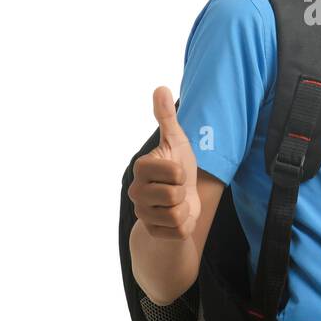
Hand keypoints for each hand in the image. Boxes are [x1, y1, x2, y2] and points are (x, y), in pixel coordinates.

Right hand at [127, 86, 200, 240]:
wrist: (182, 201)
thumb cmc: (179, 169)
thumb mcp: (176, 141)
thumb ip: (167, 117)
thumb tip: (160, 87)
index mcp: (141, 168)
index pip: (173, 172)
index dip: (181, 172)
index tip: (176, 171)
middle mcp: (135, 192)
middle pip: (174, 194)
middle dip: (184, 192)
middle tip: (178, 188)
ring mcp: (142, 214)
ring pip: (177, 214)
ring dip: (184, 208)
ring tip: (178, 202)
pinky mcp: (153, 232)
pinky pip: (179, 230)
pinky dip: (184, 224)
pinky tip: (176, 217)